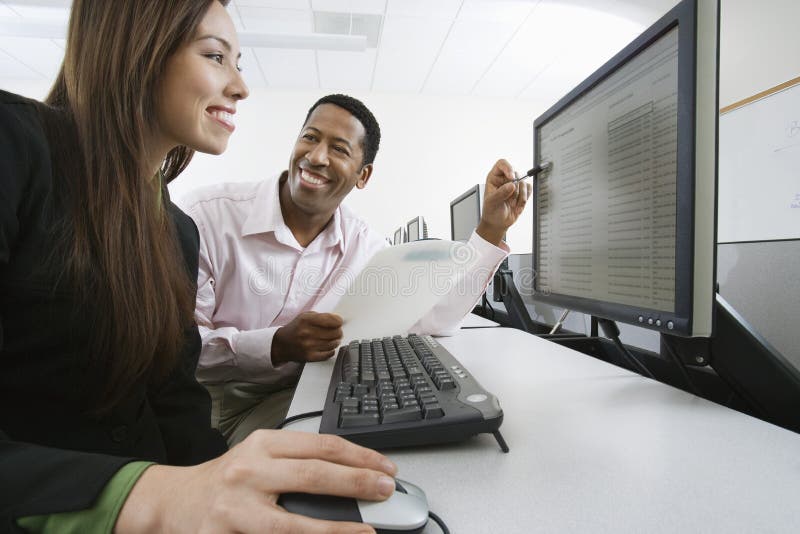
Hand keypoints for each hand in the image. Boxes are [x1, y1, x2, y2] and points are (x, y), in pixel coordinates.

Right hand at [116, 430, 397, 533]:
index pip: (321, 446)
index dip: (359, 457)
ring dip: (335, 531)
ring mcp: (234, 510)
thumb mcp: (260, 458)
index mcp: (262, 445)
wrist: (171, 501)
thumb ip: (298, 463)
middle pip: (313, 477)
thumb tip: (352, 477)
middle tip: (386, 492)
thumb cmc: (225, 479)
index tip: (385, 469)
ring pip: (292, 525)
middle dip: (357, 484)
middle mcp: (248, 472)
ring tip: (365, 533)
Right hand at [272, 312, 343, 364]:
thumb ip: (321, 316)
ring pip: (333, 343)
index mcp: (306, 320)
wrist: (281, 345)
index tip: (339, 322)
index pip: (332, 320)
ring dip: (335, 340)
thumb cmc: (296, 329)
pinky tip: (328, 346)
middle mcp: (307, 333)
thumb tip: (338, 320)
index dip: (338, 321)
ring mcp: (309, 346)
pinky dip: (331, 350)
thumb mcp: (305, 316)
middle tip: (336, 331)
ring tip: (332, 338)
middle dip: (338, 331)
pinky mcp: (310, 356)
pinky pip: (329, 353)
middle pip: (335, 332)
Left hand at [475, 158, 531, 245]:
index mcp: (494, 178)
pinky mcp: (522, 192)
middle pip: (516, 173)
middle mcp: (504, 179)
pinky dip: (525, 198)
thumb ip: (501, 193)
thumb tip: (512, 185)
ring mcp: (514, 185)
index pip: (502, 164)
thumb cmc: (491, 211)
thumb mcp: (492, 202)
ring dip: (520, 194)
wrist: (498, 223)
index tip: (512, 177)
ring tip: (512, 202)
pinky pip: (529, 189)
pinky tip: (517, 203)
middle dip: (515, 185)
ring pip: (524, 182)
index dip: (508, 168)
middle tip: (510, 195)